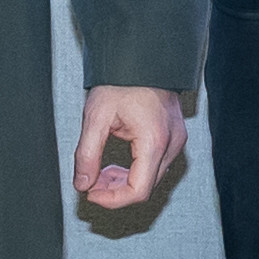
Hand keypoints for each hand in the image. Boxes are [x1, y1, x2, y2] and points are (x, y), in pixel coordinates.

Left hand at [73, 86, 187, 210]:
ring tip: (101, 171)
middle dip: (115, 190)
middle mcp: (171, 143)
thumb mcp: (96, 117)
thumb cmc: (122, 82)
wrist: (142, 58)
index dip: (112, 200)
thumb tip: (82, 184)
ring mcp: (176, 140)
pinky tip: (117, 163)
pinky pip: (156, 165)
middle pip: (146, 187)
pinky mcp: (174, 136)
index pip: (138, 191)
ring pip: (152, 178)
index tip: (91, 194)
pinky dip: (135, 170)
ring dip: (124, 181)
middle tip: (91, 181)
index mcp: (154, 141)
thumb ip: (87, 155)